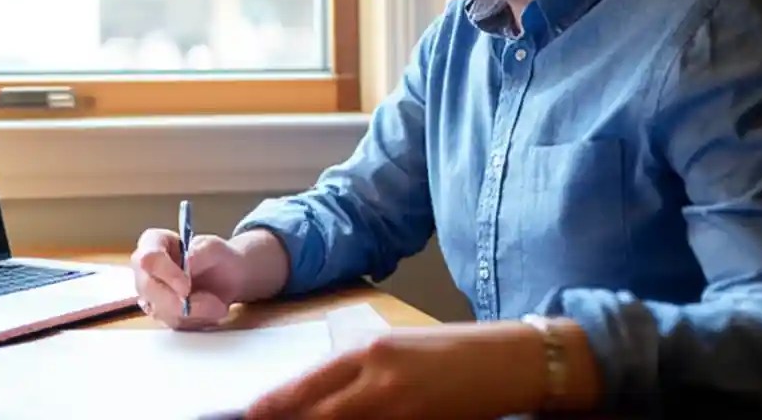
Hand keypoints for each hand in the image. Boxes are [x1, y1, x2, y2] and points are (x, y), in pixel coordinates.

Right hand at [130, 228, 248, 329]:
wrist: (229, 279)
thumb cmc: (219, 257)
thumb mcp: (216, 247)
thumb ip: (202, 250)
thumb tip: (188, 262)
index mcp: (153, 243)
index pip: (148, 258)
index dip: (165, 273)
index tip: (187, 287)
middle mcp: (145, 270)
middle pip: (149, 289)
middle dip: (181, 301)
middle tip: (213, 303)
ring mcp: (150, 294)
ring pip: (162, 311)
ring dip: (196, 313)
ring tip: (218, 304)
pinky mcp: (161, 314)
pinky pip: (174, 324)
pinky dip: (196, 321)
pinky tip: (210, 311)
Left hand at [244, 321, 563, 419]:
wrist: (509, 360)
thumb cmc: (453, 350)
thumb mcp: (397, 348)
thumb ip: (358, 368)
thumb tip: (316, 395)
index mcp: (370, 351)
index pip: (308, 384)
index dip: (275, 405)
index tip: (252, 415)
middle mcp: (379, 380)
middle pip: (318, 415)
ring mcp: (400, 409)